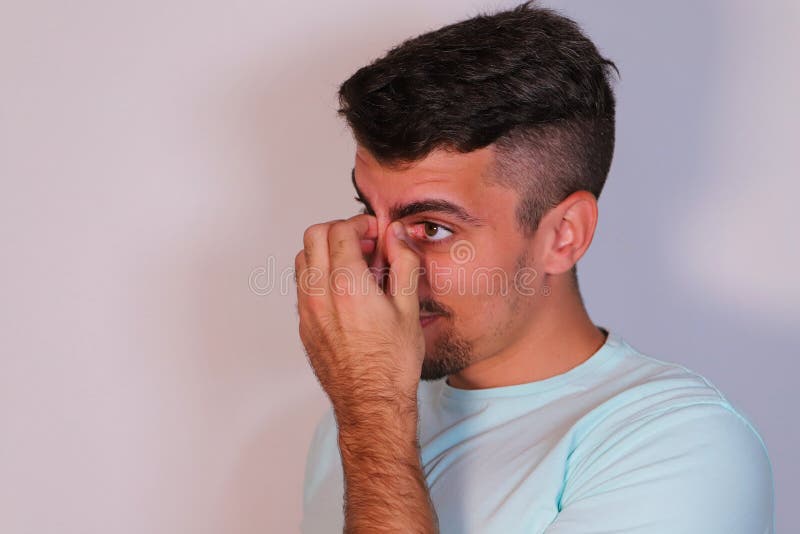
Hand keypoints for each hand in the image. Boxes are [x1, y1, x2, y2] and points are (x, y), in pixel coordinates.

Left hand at [295, 214, 423, 423]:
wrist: (371, 403)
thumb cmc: (392, 363)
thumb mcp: (408, 308)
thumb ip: (403, 263)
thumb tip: (396, 235)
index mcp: (348, 285)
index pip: (340, 230)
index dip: (360, 223)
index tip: (376, 232)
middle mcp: (320, 294)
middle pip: (314, 236)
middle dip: (340, 230)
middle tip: (364, 243)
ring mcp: (307, 310)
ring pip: (302, 258)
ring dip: (326, 251)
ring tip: (354, 266)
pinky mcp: (303, 325)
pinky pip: (302, 285)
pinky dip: (319, 274)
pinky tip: (344, 290)